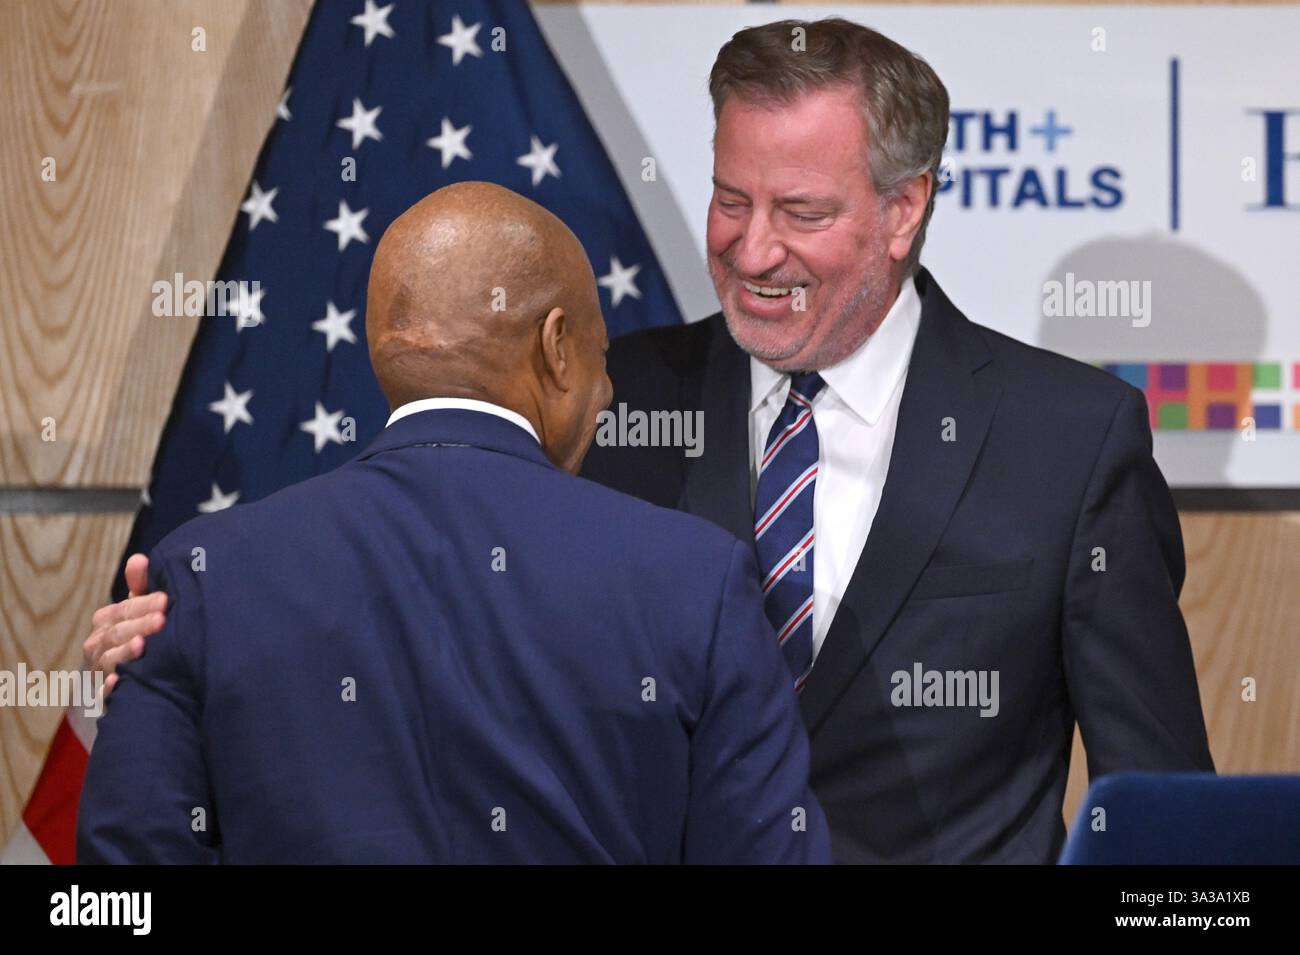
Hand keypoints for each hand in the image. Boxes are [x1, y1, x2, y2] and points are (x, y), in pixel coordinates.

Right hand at [83, 554, 167, 695]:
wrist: (144, 677)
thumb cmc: (144, 633)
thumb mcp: (144, 609)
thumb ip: (141, 586)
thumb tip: (138, 559)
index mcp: (106, 622)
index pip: (123, 610)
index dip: (142, 604)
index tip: (165, 600)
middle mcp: (99, 645)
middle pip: (117, 633)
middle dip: (139, 625)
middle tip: (162, 619)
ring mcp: (101, 670)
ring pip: (110, 659)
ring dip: (125, 652)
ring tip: (143, 645)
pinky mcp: (107, 695)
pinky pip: (103, 693)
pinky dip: (108, 688)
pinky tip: (117, 683)